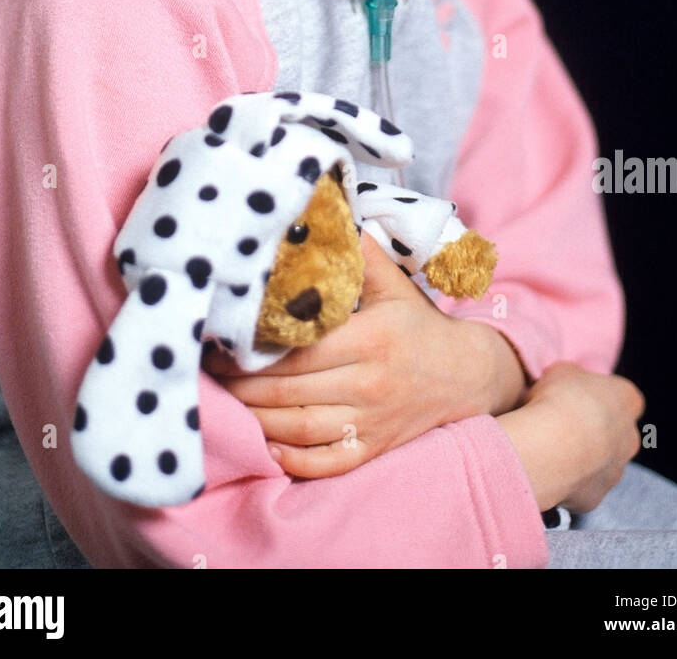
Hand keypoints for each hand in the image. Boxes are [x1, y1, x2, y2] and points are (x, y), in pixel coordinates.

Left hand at [205, 230, 523, 477]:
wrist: (466, 374)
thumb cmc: (417, 323)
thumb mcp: (391, 282)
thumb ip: (356, 251)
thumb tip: (321, 213)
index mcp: (371, 339)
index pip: (297, 352)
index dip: (251, 354)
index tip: (219, 345)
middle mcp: (371, 384)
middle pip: (289, 393)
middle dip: (241, 386)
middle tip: (209, 374)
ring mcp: (372, 422)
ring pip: (299, 430)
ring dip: (255, 421)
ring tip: (225, 404)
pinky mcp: (373, 449)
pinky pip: (323, 463)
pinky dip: (289, 459)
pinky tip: (264, 443)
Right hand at [498, 360, 645, 513]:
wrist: (549, 448)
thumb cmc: (558, 401)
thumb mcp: (561, 370)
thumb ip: (573, 376)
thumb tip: (568, 383)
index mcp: (627, 400)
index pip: (621, 397)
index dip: (597, 397)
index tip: (574, 398)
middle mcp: (630, 437)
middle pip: (614, 433)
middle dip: (592, 431)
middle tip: (561, 425)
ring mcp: (616, 471)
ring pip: (600, 463)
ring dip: (580, 458)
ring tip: (549, 449)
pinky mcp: (596, 496)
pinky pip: (582, 487)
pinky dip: (568, 481)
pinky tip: (547, 470)